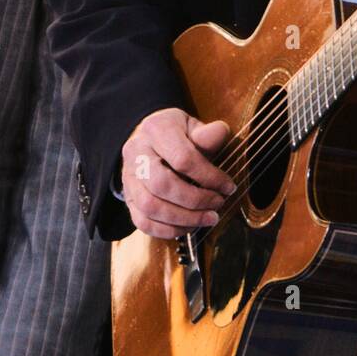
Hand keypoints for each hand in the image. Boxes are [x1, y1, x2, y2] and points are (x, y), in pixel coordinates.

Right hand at [121, 108, 234, 238]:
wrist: (149, 137)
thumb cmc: (177, 133)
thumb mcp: (193, 126)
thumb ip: (207, 133)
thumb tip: (221, 132)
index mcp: (156, 129)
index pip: (182, 158)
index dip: (209, 176)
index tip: (228, 187)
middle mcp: (136, 153)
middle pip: (162, 185)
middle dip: (195, 201)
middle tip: (218, 204)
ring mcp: (128, 177)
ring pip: (150, 207)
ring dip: (184, 219)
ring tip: (208, 218)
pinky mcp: (128, 197)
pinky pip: (142, 221)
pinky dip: (168, 230)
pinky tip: (190, 226)